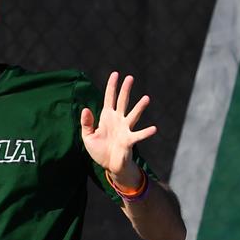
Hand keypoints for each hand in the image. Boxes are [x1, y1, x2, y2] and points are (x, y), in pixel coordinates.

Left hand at [79, 71, 156, 187]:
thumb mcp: (87, 137)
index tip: (115, 73)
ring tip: (146, 98)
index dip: (112, 86)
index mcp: (107, 117)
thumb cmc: (99, 150)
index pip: (109, 98)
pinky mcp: (129, 140)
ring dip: (140, 107)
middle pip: (122, 101)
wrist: (109, 165)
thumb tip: (86, 109)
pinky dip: (146, 132)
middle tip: (130, 77)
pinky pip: (138, 135)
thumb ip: (86, 123)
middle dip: (125, 90)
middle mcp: (118, 120)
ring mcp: (125, 129)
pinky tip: (154, 128)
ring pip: (133, 115)